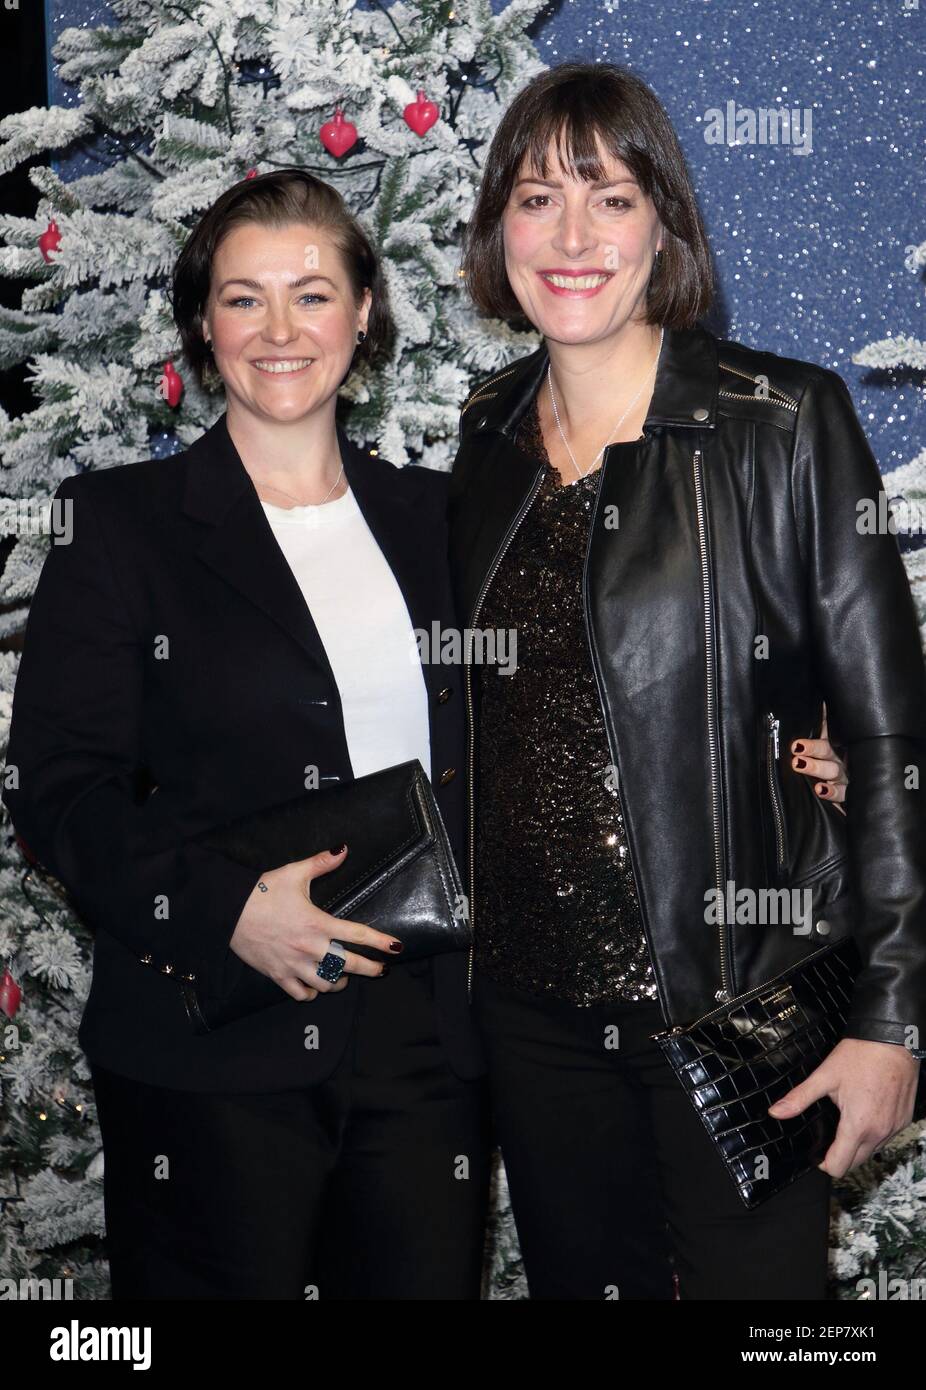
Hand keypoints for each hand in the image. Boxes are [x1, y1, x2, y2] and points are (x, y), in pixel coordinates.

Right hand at [228, 846, 402, 1000]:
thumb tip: (342, 850)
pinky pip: (300, 993)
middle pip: (349, 966)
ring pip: (327, 983)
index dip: (381, 942)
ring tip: (345, 977)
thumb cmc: (261, 892)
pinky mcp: (277, 974)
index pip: (358, 935)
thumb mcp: (294, 873)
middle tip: (380, 969)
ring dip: (340, 982)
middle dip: (370, 969)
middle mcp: (310, 947)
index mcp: (318, 923)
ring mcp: (294, 964)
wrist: (228, 911)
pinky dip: (311, 993)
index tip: (397, 948)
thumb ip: (321, 863)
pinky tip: (316, 986)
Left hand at [768, 1036, 921, 1176]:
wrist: (893, 1040)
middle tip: (829, 1139)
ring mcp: (894, 1127)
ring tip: (846, 1124)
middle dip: (840, 1157)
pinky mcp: (904, 1120)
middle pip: (856, 1163)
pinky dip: (874, 1134)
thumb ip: (800, 1098)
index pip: (840, 1167)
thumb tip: (776, 1112)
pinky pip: (886, 1137)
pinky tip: (865, 1116)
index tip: (818, 1154)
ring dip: (858, 1146)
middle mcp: (879, 1132)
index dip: (825, 1164)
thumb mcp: (825, 1076)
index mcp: (858, 1125)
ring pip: (873, 1151)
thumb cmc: (860, 1055)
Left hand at [790, 701, 847, 813]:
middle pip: (827, 751)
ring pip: (832, 771)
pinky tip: (821, 790)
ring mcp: (844, 779)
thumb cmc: (835, 771)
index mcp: (834, 747)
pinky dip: (831, 793)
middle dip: (813, 748)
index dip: (820, 724)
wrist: (859, 796)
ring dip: (816, 768)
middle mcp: (840, 761)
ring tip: (800, 764)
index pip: (826, 732)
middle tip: (797, 746)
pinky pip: (840, 795)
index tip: (805, 721)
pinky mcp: (845, 796)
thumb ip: (823, 729)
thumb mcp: (829, 749)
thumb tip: (819, 705)